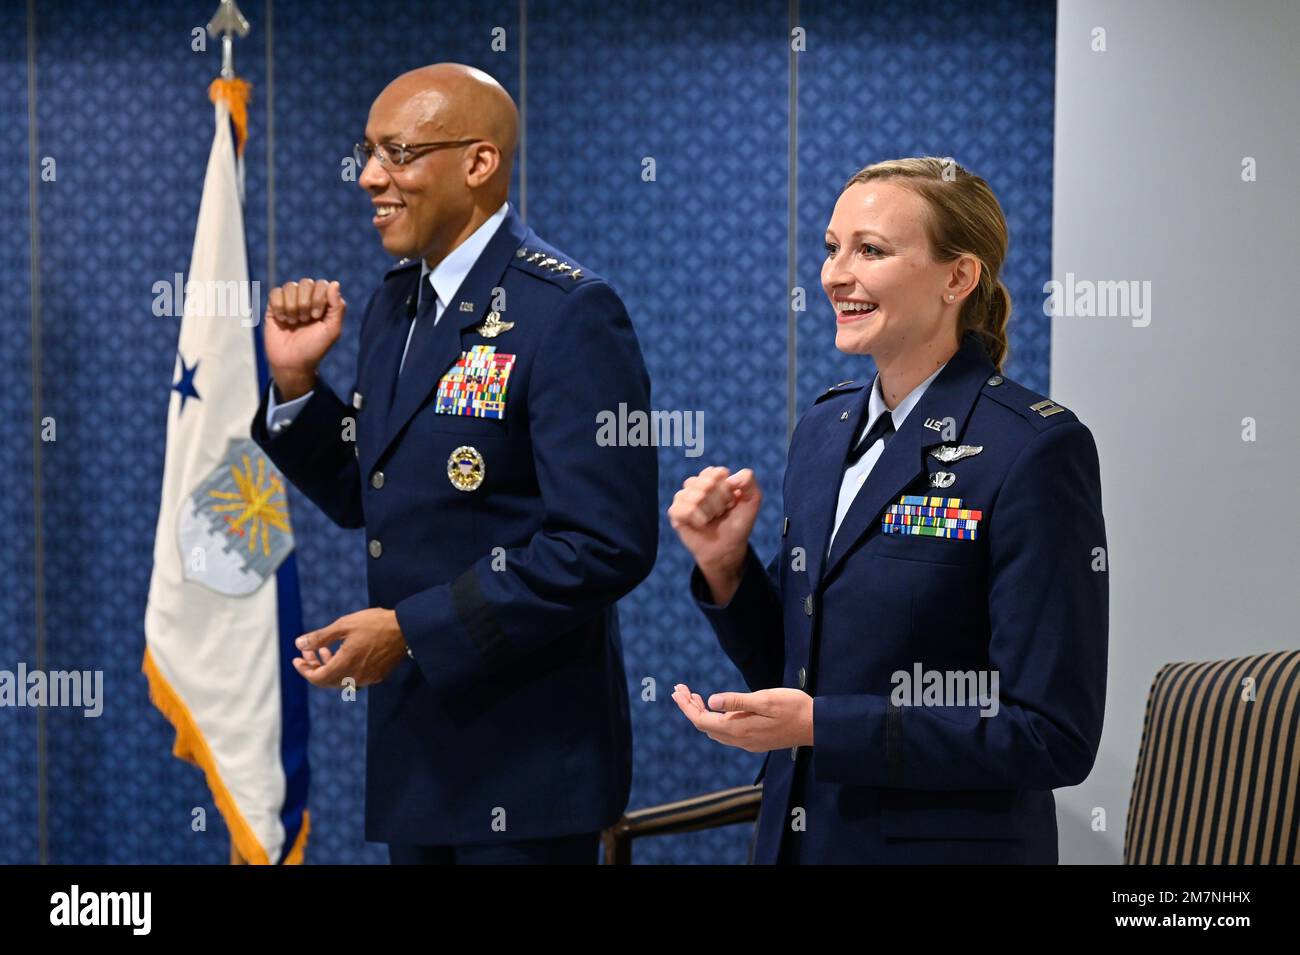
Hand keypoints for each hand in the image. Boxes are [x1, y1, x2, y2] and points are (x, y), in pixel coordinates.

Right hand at [263, 278, 346, 399]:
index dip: (319, 298)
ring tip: (293, 322)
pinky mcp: (274, 306)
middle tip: (304, 320)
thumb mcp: (332, 330)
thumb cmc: (314, 348)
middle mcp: (307, 299)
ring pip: (290, 286)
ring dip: (292, 306)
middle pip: (306, 282)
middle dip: (305, 303)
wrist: (292, 362)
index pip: (322, 284)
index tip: (317, 316)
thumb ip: (337, 307)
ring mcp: (290, 301)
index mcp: (323, 303)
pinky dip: (279, 306)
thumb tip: (335, 283)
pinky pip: (275, 292)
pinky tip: (282, 320)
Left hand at [292, 608, 405, 688]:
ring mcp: (367, 678)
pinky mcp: (377, 675)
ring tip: (325, 649)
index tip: (297, 659)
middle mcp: (355, 677)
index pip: (317, 678)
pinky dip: (343, 668)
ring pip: (340, 679)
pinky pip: (353, 677)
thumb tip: (299, 644)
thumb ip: (320, 637)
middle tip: (307, 652)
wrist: (407, 629)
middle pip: (327, 681)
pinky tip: (344, 653)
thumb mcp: (344, 625)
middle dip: (314, 667)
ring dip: (329, 667)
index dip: (304, 670)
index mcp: (345, 665)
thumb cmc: (375, 623)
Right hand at [667, 466, 761, 603]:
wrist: (727, 549)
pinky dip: (698, 519)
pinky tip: (701, 524)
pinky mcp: (675, 512)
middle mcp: (696, 484)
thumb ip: (748, 480)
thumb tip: (729, 478)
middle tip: (721, 512)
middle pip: (707, 483)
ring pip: (696, 496)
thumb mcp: (752, 500)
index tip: (731, 502)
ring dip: (710, 512)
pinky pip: (685, 509)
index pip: (717, 473)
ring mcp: (684, 497)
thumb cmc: (737, 524)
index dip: (728, 490)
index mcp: (713, 478)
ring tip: (711, 519)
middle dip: (720, 502)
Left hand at [671, 684, 812, 751]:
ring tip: (693, 696)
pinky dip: (715, 719)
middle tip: (680, 689)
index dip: (686, 706)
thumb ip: (737, 701)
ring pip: (715, 730)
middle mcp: (740, 740)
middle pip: (705, 726)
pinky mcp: (755, 741)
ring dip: (701, 714)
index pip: (702, 721)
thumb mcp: (765, 699)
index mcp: (739, 729)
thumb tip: (711, 700)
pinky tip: (716, 708)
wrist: (816, 726)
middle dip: (690, 708)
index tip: (676, 690)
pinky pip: (726, 733)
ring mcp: (747, 743)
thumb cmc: (793, 708)